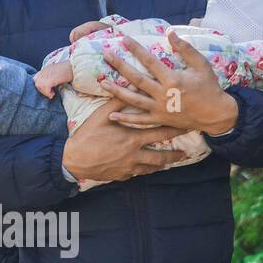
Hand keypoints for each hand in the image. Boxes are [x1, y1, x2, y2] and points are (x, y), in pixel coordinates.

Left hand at [34, 59, 72, 98]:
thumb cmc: (69, 71)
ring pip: (39, 85)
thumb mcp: (57, 73)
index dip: (40, 85)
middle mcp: (46, 70)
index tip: (47, 89)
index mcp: (46, 69)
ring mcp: (48, 74)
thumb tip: (48, 86)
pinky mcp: (52, 78)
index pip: (36, 78)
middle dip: (42, 90)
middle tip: (50, 92)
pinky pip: (45, 87)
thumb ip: (51, 77)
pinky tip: (53, 94)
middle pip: (37, 82)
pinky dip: (48, 93)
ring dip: (45, 92)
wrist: (76, 67)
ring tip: (52, 94)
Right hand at [61, 96, 191, 183]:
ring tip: (172, 162)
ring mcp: (129, 168)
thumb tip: (128, 85)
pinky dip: (146, 170)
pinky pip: (138, 174)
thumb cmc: (88, 136)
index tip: (188, 126)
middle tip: (188, 152)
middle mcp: (135, 155)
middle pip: (161, 155)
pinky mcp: (122, 176)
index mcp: (133, 139)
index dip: (176, 130)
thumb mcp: (102, 116)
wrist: (75, 161)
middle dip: (176, 153)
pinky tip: (150, 168)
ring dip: (163, 164)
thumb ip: (118, 102)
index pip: (161, 133)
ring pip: (152, 168)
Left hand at [101, 30, 239, 135]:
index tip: (124, 39)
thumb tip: (170, 31)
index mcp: (172, 79)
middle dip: (120, 66)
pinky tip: (112, 115)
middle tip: (106, 55)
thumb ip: (185, 48)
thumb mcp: (201, 64)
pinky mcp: (159, 120)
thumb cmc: (209, 87)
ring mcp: (159, 109)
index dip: (136, 49)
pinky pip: (139, 121)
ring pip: (133, 100)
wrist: (215, 114)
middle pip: (136, 79)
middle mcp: (163, 94)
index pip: (149, 61)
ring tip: (102, 83)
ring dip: (116, 91)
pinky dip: (125, 118)